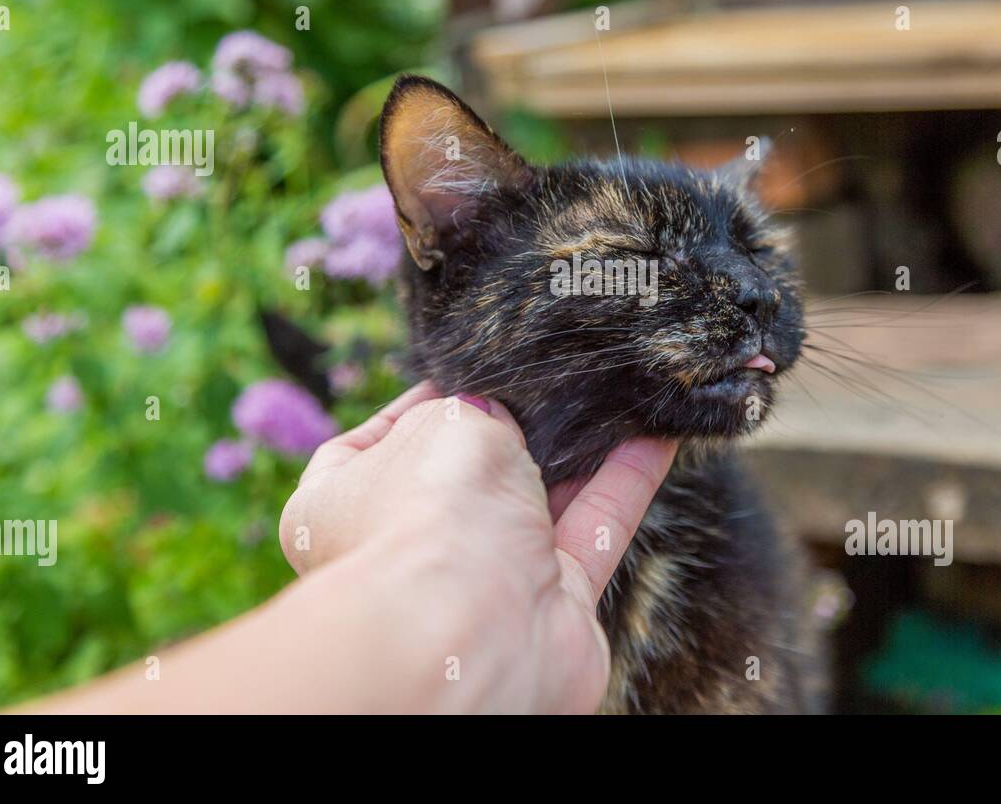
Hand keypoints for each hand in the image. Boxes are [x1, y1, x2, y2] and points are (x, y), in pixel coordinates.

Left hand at [279, 382, 677, 713]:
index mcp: (345, 499)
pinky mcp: (550, 603)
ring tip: (618, 395)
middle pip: (470, 473)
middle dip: (514, 427)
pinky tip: (654, 437)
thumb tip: (501, 418)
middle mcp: (411, 542)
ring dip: (582, 450)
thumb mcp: (446, 422)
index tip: (465, 371)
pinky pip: (594, 530)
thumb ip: (476, 410)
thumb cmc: (430, 515)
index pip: (379, 441)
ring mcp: (481, 577)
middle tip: (552, 378)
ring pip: (541, 500)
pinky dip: (624, 483)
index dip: (423, 402)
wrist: (468, 629)